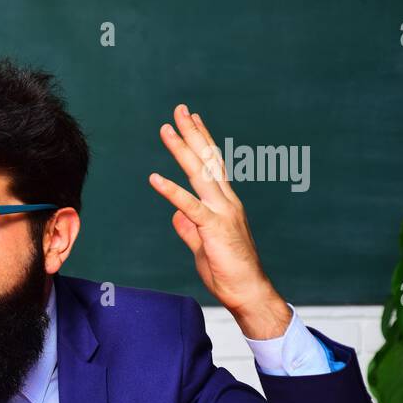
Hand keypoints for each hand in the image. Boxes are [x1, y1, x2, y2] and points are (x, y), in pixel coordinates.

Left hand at [150, 105, 290, 338]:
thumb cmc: (228, 271)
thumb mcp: (202, 246)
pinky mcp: (214, 227)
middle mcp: (226, 201)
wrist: (247, 292)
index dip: (201, 141)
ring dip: (182, 150)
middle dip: (192, 133)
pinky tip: (154, 178)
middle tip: (180, 110)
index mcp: (224, 203)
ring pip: (200, 174)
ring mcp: (222, 212)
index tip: (192, 120)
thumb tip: (176, 215)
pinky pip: (189, 205)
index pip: (213, 165)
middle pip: (207, 160)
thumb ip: (190, 228)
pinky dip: (171, 191)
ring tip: (166, 129)